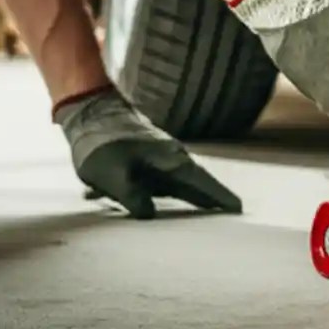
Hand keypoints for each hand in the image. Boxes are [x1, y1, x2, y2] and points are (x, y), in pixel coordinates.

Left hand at [56, 90, 241, 218]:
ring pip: (179, 182)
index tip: (239, 209)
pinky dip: (161, 193)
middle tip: (228, 215)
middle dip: (211, 199)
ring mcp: (159, 157)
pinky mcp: (145, 157)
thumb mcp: (113, 176)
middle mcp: (171, 158)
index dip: (220, 197)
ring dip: (189, 198)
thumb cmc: (102, 144)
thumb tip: (150, 216)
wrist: (90, 111)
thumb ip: (133, 198)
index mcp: (171, 162)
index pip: (203, 183)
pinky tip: (149, 206)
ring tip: (200, 214)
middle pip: (197, 183)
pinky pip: (159, 180)